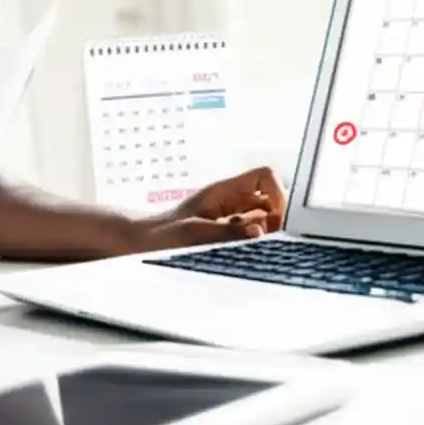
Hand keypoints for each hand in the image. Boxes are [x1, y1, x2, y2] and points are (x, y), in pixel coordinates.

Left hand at [126, 166, 286, 253]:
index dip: (277, 193)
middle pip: (270, 199)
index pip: (265, 176)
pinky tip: (235, 249)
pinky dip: (251, 241)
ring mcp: (230, 215)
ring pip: (263, 218)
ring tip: (245, 244)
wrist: (146, 242)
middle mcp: (231, 200)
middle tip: (263, 238)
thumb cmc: (165, 233)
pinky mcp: (226, 230)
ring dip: (263, 232)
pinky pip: (250, 233)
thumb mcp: (196, 232)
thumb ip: (229, 232)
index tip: (274, 217)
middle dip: (274, 218)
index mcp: (225, 190)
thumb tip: (259, 231)